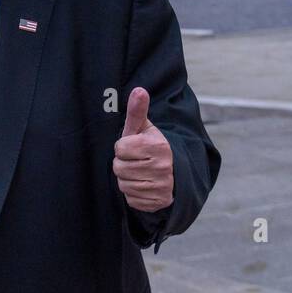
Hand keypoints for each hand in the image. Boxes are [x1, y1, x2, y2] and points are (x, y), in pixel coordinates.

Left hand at [112, 87, 173, 212]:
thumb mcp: (143, 129)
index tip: (133, 147)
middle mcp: (163, 167)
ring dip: (126, 179)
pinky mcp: (159, 202)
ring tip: (139, 172)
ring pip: (123, 184)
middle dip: (123, 164)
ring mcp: (162, 186)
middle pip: (119, 168)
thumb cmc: (150, 147)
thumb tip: (138, 90)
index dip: (123, 147)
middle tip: (135, 161)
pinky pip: (131, 199)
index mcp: (158, 146)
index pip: (120, 148)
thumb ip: (137, 111)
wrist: (173, 171)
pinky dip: (133, 193)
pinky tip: (143, 185)